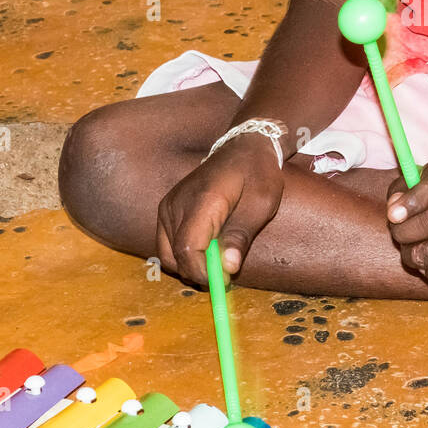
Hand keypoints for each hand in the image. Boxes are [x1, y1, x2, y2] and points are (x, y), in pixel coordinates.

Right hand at [156, 136, 284, 285]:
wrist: (243, 147)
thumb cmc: (257, 174)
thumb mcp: (261, 204)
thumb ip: (241, 236)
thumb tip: (228, 269)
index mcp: (201, 201)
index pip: (187, 249)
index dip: (204, 272)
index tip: (226, 279)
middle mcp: (176, 204)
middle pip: (174, 256)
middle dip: (198, 272)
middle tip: (227, 272)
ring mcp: (167, 207)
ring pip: (167, 255)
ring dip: (191, 265)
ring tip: (220, 258)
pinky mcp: (166, 211)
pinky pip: (167, 245)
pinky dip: (184, 255)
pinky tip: (208, 249)